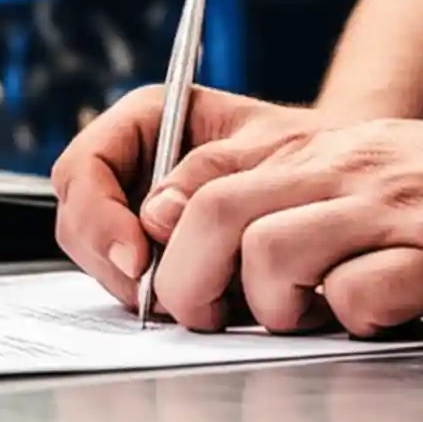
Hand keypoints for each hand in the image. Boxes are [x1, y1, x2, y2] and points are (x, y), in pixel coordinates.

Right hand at [52, 86, 328, 309]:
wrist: (341, 193)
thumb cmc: (312, 157)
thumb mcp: (267, 152)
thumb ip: (207, 175)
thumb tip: (153, 220)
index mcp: (149, 120)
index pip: (84, 168)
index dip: (99, 216)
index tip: (138, 258)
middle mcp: (134, 167)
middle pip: (81, 222)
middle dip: (117, 263)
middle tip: (165, 294)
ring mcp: (139, 216)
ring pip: (104, 262)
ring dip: (143, 288)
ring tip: (205, 293)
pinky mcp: (156, 258)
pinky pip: (133, 287)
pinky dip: (161, 301)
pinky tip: (207, 299)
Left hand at [146, 107, 422, 335]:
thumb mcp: (366, 167)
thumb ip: (296, 191)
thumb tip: (218, 238)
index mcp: (319, 152)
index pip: (199, 173)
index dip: (162, 228)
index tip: (167, 272)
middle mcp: (343, 171)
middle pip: (214, 213)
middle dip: (187, 276)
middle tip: (203, 315)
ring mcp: (391, 211)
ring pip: (271, 251)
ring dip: (266, 302)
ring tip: (299, 318)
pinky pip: (360, 295)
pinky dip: (349, 319)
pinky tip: (373, 317)